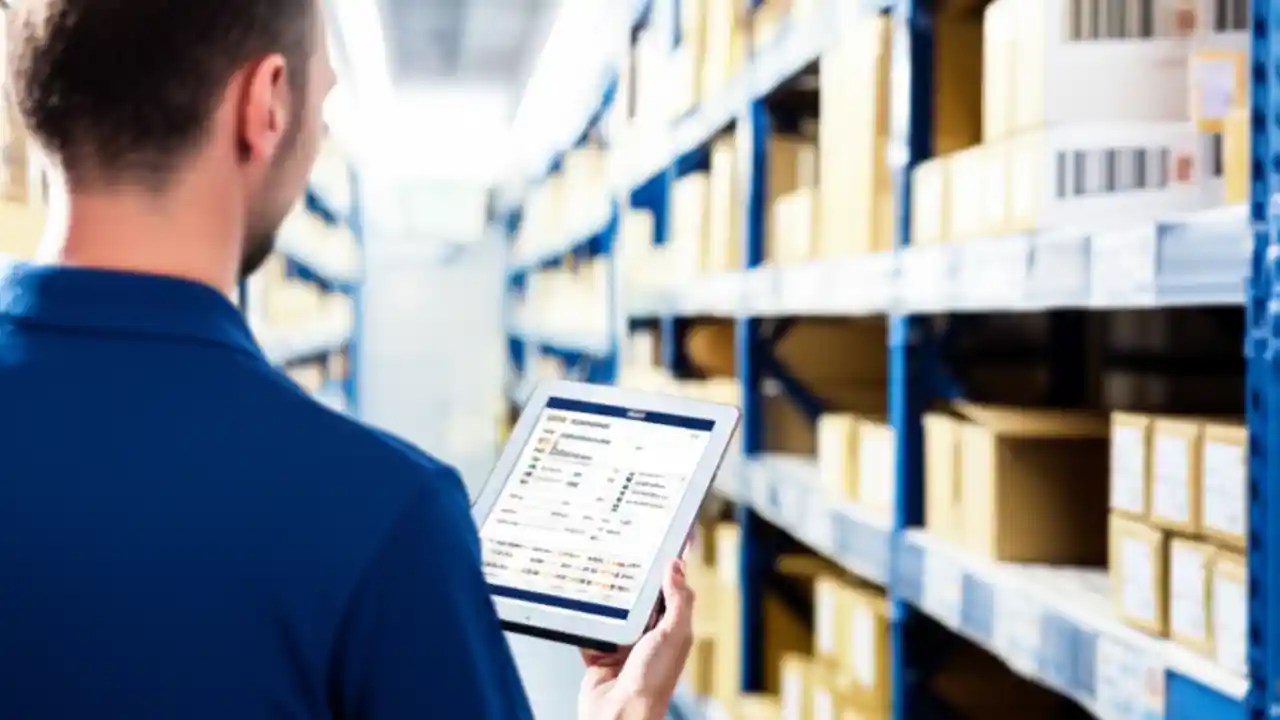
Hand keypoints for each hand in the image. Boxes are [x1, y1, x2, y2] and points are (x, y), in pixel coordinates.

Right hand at [578, 560, 694, 719]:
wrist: (617, 716)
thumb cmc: (651, 683)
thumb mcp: (673, 635)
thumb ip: (678, 600)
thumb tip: (677, 566)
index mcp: (671, 630)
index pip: (673, 590)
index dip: (672, 566)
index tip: (667, 539)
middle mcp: (648, 636)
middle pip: (640, 597)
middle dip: (632, 578)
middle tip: (624, 548)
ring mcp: (622, 646)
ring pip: (613, 611)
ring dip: (606, 599)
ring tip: (598, 573)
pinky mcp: (598, 655)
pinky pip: (590, 630)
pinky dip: (585, 621)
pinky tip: (581, 604)